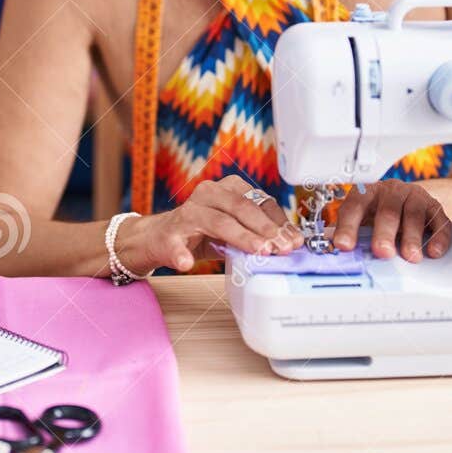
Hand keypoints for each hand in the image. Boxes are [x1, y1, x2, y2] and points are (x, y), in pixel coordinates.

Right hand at [119, 176, 302, 272]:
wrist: (157, 238)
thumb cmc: (200, 232)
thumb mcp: (231, 228)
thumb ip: (254, 232)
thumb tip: (288, 244)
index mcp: (226, 189)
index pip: (258, 201)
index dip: (279, 221)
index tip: (294, 239)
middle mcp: (207, 194)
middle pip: (242, 208)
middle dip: (267, 229)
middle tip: (283, 248)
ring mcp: (187, 213)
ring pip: (219, 222)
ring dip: (242, 238)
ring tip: (260, 252)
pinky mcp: (169, 234)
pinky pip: (177, 244)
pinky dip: (182, 254)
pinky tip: (187, 263)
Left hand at [331, 179, 451, 261]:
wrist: (408, 199)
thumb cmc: (380, 214)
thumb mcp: (364, 221)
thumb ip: (355, 235)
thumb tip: (339, 255)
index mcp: (367, 193)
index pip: (355, 207)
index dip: (348, 227)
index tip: (344, 245)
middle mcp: (391, 191)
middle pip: (387, 211)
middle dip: (384, 233)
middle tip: (383, 252)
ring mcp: (414, 197)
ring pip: (413, 214)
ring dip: (412, 237)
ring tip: (410, 256)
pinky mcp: (434, 207)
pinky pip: (439, 221)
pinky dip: (438, 237)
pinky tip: (434, 251)